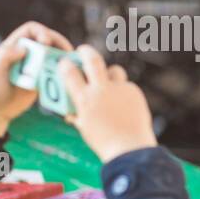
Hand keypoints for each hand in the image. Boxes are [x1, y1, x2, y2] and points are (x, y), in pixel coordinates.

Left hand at [0, 22, 73, 136]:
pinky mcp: (43, 80)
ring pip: (55, 56)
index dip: (42, 32)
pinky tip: (68, 77)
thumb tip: (24, 48)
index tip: (46, 43)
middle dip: (59, 44)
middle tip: (67, 53)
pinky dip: (64, 73)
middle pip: (49, 40)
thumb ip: (6, 55)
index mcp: (14, 46)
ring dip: (64, 58)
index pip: (32, 29)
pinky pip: (56, 72)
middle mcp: (27, 54)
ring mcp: (36, 67)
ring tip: (71, 65)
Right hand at [59, 47, 157, 162]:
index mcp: (84, 99)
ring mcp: (120, 89)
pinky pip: (126, 86)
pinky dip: (123, 92)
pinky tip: (125, 105)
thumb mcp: (84, 127)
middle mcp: (101, 90)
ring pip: (115, 71)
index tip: (65, 62)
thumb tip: (70, 112)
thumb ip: (78, 114)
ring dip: (110, 73)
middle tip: (83, 50)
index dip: (65, 64)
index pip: (69, 72)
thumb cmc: (103, 141)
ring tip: (109, 82)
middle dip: (86, 51)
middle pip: (93, 59)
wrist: (130, 148)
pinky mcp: (134, 92)